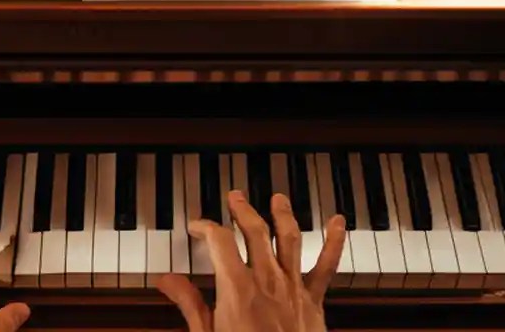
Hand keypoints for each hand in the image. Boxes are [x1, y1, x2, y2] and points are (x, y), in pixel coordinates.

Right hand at [157, 191, 346, 331]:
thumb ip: (190, 305)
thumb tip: (168, 281)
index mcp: (237, 290)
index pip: (219, 241)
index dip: (206, 227)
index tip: (197, 226)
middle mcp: (267, 282)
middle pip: (255, 231)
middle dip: (243, 210)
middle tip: (235, 198)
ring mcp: (293, 289)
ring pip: (289, 239)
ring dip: (281, 214)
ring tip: (277, 198)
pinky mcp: (313, 302)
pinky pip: (325, 266)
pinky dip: (333, 242)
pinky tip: (336, 223)